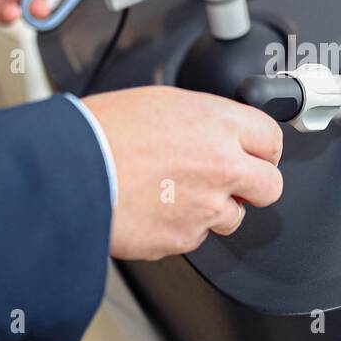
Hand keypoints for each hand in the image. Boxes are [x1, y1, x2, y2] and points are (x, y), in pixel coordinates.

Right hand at [84, 86, 284, 260]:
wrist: (69, 172)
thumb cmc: (101, 131)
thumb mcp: (160, 102)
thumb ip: (200, 120)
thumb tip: (212, 131)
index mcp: (217, 124)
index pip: (271, 139)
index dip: (263, 149)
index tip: (256, 154)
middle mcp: (221, 166)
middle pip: (270, 186)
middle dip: (254, 186)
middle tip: (233, 182)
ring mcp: (206, 207)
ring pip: (234, 217)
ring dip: (213, 210)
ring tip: (176, 195)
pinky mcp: (184, 238)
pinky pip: (196, 237)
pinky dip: (180, 228)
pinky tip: (155, 210)